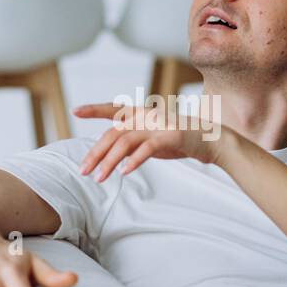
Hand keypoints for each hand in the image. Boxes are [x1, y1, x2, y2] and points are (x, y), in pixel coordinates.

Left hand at [72, 102, 224, 179]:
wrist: (211, 139)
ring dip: (109, 161)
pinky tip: (124, 172)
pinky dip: (134, 160)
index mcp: (141, 115)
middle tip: (83, 170)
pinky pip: (147, 148)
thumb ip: (132, 142)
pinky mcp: (171, 136)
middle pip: (114, 133)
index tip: (75, 111)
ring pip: (126, 141)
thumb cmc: (178, 140)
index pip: (113, 109)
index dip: (94, 109)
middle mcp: (147, 116)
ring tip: (99, 178)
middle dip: (96, 153)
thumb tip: (111, 154)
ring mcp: (158, 125)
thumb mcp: (151, 138)